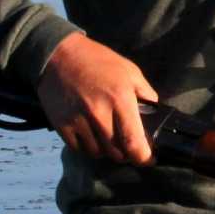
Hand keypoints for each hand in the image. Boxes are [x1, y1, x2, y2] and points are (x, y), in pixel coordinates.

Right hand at [38, 34, 158, 164]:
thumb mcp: (130, 71)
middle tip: (129, 147)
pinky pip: (79, 148)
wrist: (58, 54)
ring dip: (106, 151)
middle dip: (126, 154)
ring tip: (110, 140)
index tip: (148, 159)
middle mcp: (98, 113)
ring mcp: (77, 120)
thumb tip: (156, 115)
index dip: (143, 157)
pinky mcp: (61, 125)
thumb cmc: (98, 61)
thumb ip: (146, 94)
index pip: (133, 141)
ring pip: (97, 153)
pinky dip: (88, 147)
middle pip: (116, 152)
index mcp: (120, 99)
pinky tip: (92, 136)